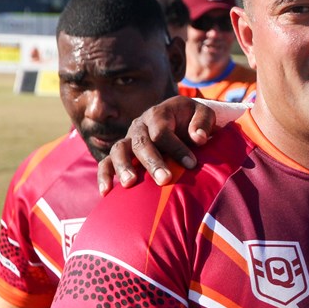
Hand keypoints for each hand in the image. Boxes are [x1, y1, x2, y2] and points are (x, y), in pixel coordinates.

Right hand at [97, 96, 216, 194]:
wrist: (181, 121)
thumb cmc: (193, 121)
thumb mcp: (204, 115)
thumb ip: (204, 122)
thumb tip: (199, 138)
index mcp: (158, 114)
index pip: (162, 131)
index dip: (176, 148)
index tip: (191, 164)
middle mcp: (140, 125)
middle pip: (140, 142)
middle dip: (152, 162)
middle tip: (165, 180)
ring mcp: (128, 139)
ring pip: (119, 150)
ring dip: (123, 166)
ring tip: (130, 183)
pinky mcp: (121, 153)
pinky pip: (106, 163)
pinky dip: (104, 176)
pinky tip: (106, 193)